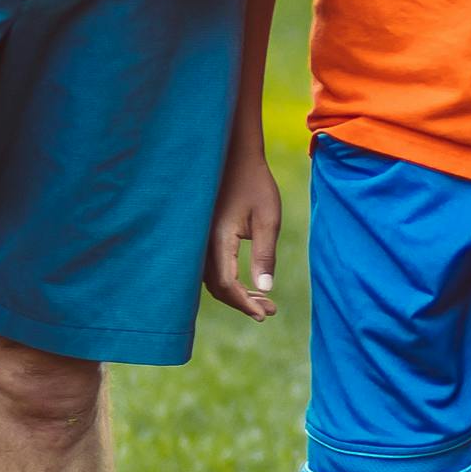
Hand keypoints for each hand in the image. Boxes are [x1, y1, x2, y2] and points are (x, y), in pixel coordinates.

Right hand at [206, 138, 282, 318]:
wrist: (235, 157)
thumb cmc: (254, 184)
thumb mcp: (267, 219)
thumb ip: (264, 255)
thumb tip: (265, 289)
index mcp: (217, 240)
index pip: (227, 286)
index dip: (245, 304)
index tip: (265, 314)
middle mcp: (202, 244)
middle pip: (217, 289)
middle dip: (243, 303)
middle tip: (270, 310)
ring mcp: (200, 241)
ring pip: (212, 281)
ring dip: (235, 294)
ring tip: (264, 300)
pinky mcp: (202, 237)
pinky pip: (210, 269)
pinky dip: (228, 281)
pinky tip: (247, 283)